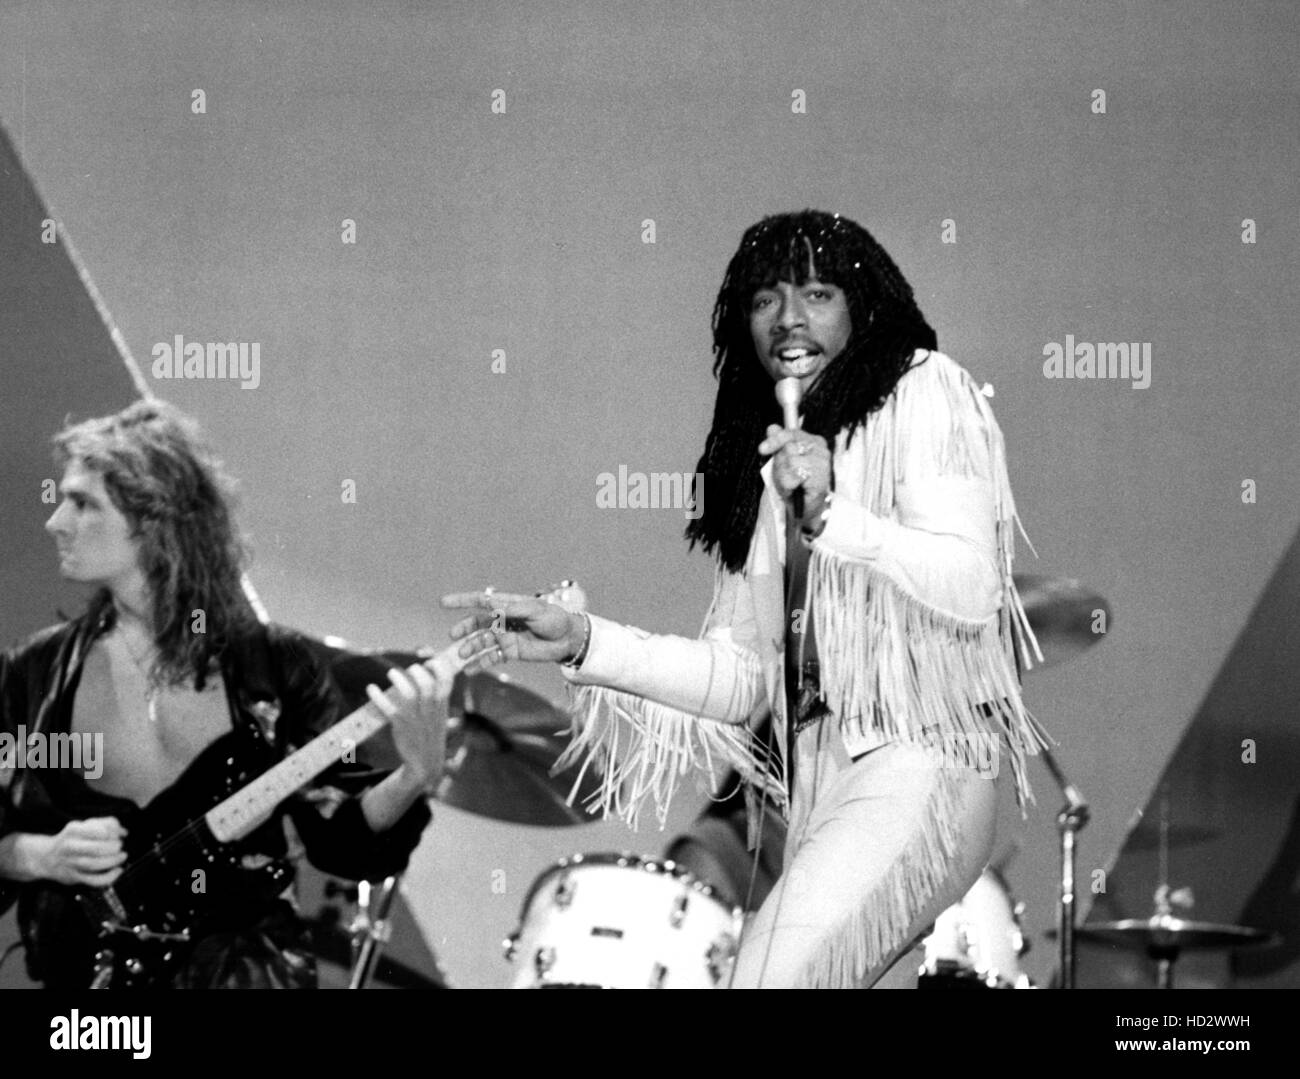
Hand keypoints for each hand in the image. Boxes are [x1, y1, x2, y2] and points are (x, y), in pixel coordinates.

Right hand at [37, 817, 126, 886]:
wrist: (46, 857)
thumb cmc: (73, 839)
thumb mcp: (84, 825)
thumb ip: (106, 824)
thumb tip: (124, 832)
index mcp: (74, 830)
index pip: (99, 830)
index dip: (114, 832)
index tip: (118, 834)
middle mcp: (69, 846)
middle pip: (97, 848)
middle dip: (114, 847)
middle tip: (120, 846)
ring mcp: (70, 863)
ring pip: (94, 864)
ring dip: (113, 861)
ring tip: (122, 856)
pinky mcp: (73, 877)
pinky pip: (93, 880)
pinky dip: (109, 877)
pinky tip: (118, 870)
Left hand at [365, 664, 446, 789]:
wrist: (424, 765)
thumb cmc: (430, 739)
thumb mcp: (441, 719)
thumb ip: (439, 702)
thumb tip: (434, 683)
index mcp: (442, 706)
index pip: (446, 679)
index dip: (438, 666)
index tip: (429, 662)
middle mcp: (430, 709)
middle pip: (426, 682)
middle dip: (417, 671)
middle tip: (409, 670)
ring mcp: (415, 717)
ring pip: (408, 692)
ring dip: (398, 679)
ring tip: (391, 674)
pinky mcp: (400, 725)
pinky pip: (387, 707)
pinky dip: (377, 696)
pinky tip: (371, 689)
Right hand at [440, 590, 584, 673]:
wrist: (567, 639)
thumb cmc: (554, 619)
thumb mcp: (535, 610)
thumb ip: (512, 609)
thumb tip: (491, 604)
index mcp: (507, 605)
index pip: (481, 600)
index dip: (462, 600)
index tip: (443, 602)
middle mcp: (503, 620)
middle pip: (477, 623)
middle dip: (464, 628)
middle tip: (452, 635)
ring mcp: (505, 637)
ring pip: (482, 642)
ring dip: (470, 648)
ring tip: (461, 656)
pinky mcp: (510, 652)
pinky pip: (491, 657)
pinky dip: (480, 664)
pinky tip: (469, 670)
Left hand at [759, 425, 831, 524]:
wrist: (803, 507)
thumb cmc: (794, 481)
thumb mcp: (782, 459)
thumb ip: (778, 443)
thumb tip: (772, 427)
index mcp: (814, 441)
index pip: (792, 433)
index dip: (775, 440)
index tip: (762, 449)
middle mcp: (822, 450)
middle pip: (789, 448)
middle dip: (781, 463)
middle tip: (785, 474)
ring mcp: (823, 465)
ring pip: (792, 462)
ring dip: (784, 475)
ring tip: (790, 482)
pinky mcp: (821, 480)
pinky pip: (795, 477)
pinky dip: (789, 485)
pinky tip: (795, 488)